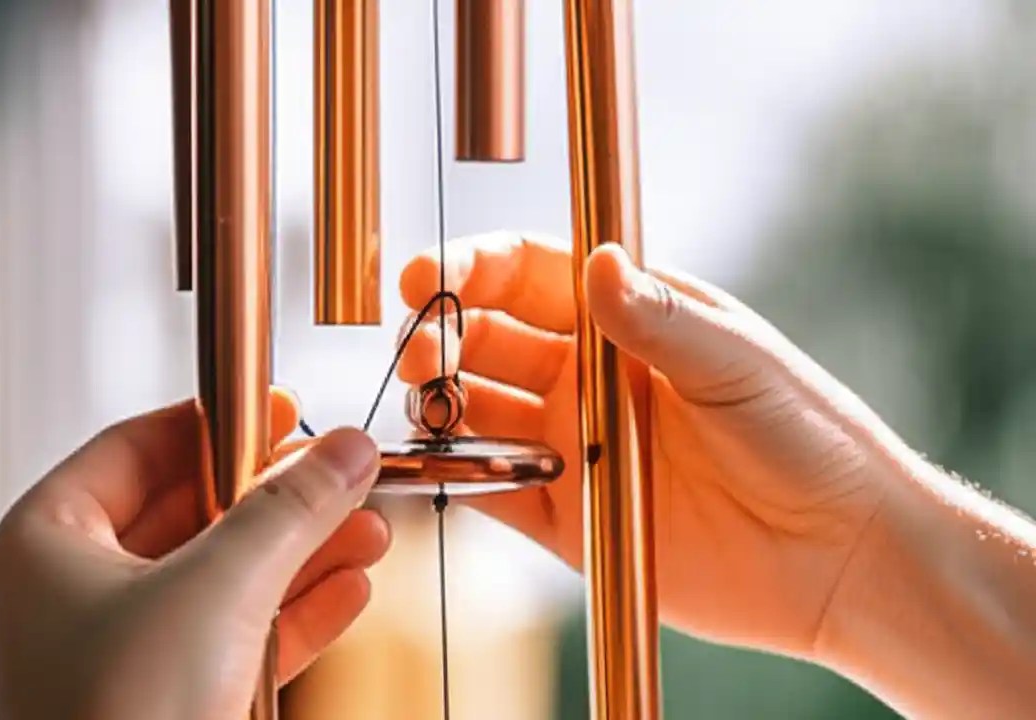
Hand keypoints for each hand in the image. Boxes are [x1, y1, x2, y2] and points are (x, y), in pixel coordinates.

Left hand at [0, 391, 387, 719]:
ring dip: (296, 554)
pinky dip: (290, 614)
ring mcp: (114, 656)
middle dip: (276, 498)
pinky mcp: (158, 706)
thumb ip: (287, 510)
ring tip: (364, 525)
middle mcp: (70, 597)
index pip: (135, 448)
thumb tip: (344, 449)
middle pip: (188, 513)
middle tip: (335, 471)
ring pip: (218, 579)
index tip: (281, 411)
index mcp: (42, 546)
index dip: (217, 423)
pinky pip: (231, 639)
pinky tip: (349, 589)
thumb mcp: (217, 587)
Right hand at [397, 231, 899, 659]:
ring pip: (474, 413)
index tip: (426, 278)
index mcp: (626, 322)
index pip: (527, 276)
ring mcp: (572, 448)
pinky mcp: (566, 520)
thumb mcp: (735, 363)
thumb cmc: (808, 438)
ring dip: (438, 404)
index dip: (471, 269)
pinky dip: (454, 478)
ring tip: (431, 408)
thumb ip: (657, 319)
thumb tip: (598, 260)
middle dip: (440, 336)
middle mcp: (586, 380)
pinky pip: (490, 492)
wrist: (840, 555)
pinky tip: (437, 467)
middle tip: (421, 352)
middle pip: (484, 341)